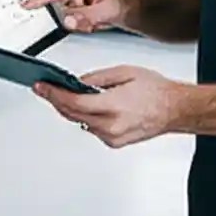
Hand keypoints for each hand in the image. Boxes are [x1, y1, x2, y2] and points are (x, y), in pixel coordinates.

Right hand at [21, 0, 121, 31]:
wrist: (119, 6)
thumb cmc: (115, 4)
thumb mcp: (104, 12)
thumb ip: (85, 17)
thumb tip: (67, 20)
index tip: (27, 5)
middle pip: (55, 4)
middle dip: (69, 17)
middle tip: (88, 21)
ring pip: (60, 13)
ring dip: (74, 20)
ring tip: (91, 19)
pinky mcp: (67, 1)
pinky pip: (63, 15)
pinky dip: (74, 20)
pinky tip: (86, 19)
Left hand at [33, 66, 183, 147]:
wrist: (175, 109)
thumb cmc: (155, 90)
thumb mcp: (123, 72)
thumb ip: (96, 78)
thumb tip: (76, 82)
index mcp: (113, 106)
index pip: (73, 103)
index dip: (53, 94)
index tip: (41, 87)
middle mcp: (111, 126)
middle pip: (72, 114)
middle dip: (56, 101)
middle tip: (45, 89)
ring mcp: (112, 137)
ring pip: (80, 122)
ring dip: (70, 109)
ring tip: (63, 94)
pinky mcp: (114, 142)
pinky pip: (91, 129)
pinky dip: (85, 117)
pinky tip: (85, 106)